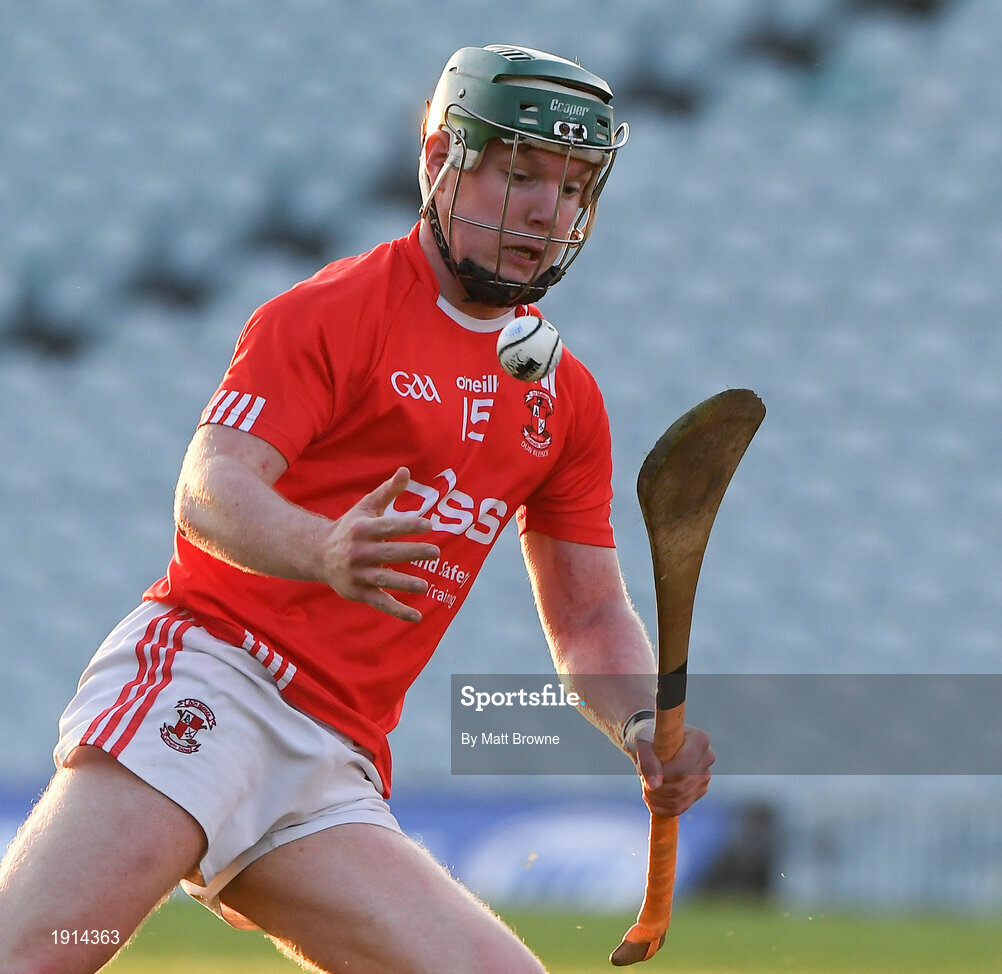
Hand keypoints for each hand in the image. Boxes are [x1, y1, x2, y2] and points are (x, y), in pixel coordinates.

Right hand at [321, 467, 439, 622]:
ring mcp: (357, 575)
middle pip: (388, 553)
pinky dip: (397, 611)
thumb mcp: (365, 507)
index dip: (408, 525)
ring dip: (404, 583)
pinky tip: (417, 616)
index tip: (428, 524)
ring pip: (383, 580)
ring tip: (425, 585)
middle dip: (412, 552)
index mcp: (362, 529)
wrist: (317, 554)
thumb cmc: (350, 528)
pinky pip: (380, 603)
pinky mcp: (358, 593)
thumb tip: (406, 470)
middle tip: (435, 552)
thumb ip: (387, 491)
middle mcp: (357, 552)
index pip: (388, 526)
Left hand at [634, 724, 713, 817]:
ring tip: (646, 789)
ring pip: (680, 799)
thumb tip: (653, 785)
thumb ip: (647, 760)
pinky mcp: (700, 789)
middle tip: (642, 782)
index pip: (682, 769)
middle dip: (657, 790)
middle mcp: (707, 757)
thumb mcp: (643, 743)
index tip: (644, 775)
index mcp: (699, 740)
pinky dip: (663, 808)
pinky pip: (681, 807)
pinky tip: (651, 801)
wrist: (655, 741)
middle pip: (681, 785)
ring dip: (657, 799)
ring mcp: (705, 775)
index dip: (661, 777)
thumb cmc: (650, 737)